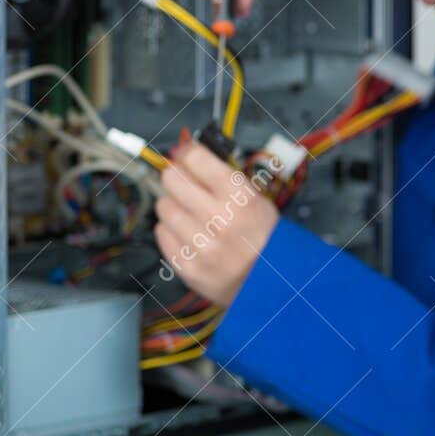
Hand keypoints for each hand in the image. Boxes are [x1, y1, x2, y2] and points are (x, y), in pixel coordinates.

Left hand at [154, 142, 278, 306]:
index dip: (186, 152)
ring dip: (174, 205)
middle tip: (184, 182)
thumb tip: (187, 153)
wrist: (271, 283)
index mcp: (240, 197)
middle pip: (172, 179)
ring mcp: (201, 245)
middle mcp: (220, 219)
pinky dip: (172, 231)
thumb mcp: (257, 199)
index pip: (195, 158)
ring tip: (190, 213)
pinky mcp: (188, 266)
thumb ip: (223, 177)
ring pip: (164, 207)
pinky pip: (162, 234)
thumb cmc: (265, 239)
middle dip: (176, 177)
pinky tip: (189, 233)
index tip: (184, 153)